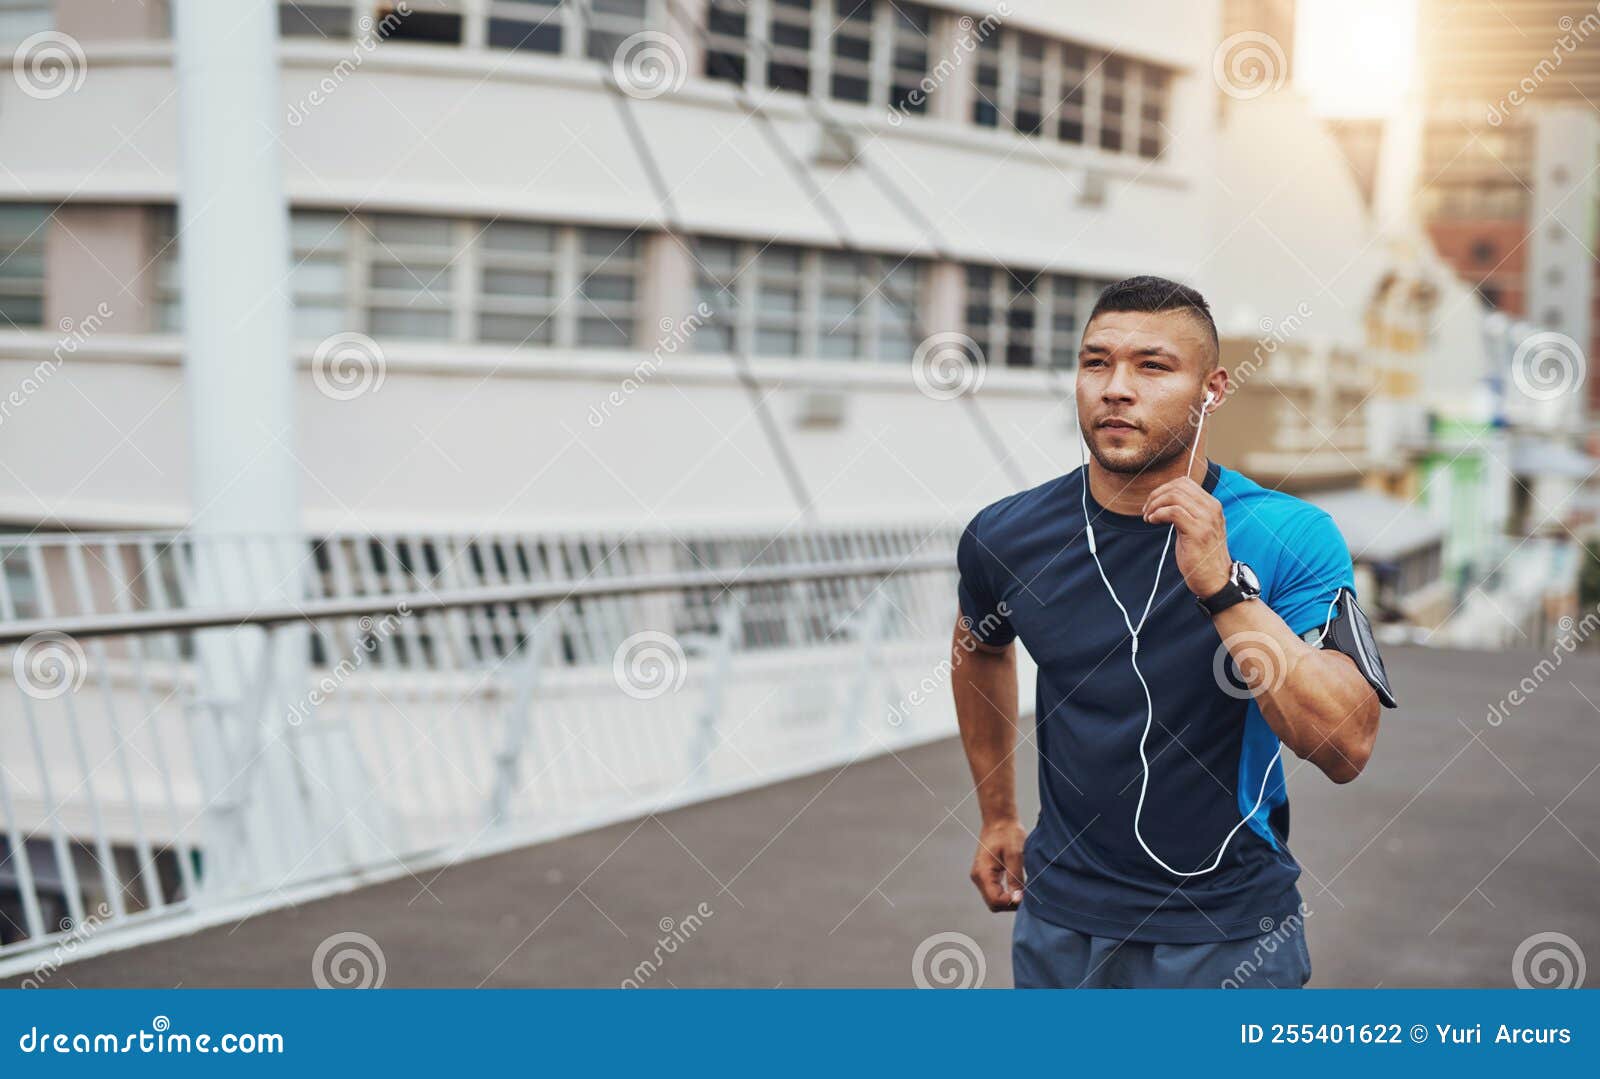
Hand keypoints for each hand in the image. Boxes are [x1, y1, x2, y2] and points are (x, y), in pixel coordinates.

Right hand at [970, 819, 1026, 910]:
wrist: (1000, 820)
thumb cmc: (1008, 834)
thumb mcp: (1015, 855)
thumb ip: (1015, 878)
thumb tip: (1017, 900)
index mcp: (982, 873)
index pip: (995, 901)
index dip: (1011, 903)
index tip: (1027, 895)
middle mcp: (978, 877)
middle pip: (994, 904)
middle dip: (1010, 903)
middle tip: (1027, 893)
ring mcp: (980, 877)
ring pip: (994, 899)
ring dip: (1009, 898)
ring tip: (1023, 887)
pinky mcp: (986, 875)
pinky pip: (995, 891)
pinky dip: (1007, 892)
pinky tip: (1018, 884)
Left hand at [1141, 476, 1230, 598]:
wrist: (1215, 579)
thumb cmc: (1201, 555)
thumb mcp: (1196, 527)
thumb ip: (1186, 511)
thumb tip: (1164, 499)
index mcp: (1212, 504)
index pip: (1185, 482)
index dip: (1164, 489)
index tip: (1153, 503)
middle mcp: (1212, 508)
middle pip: (1178, 486)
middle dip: (1156, 495)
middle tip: (1146, 511)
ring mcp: (1207, 519)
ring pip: (1174, 496)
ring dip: (1155, 505)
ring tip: (1148, 517)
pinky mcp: (1198, 532)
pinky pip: (1174, 512)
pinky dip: (1158, 514)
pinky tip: (1152, 521)